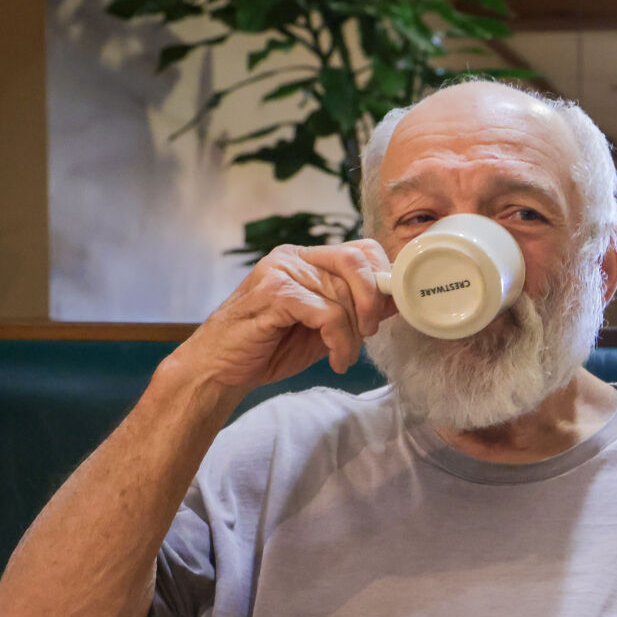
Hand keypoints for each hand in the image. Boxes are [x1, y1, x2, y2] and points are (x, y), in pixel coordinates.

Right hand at [165, 240, 396, 397]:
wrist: (220, 369)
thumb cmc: (270, 347)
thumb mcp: (325, 327)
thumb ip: (356, 310)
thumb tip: (396, 299)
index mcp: (307, 258)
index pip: (361, 248)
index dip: (383, 276)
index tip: (387, 311)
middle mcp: (294, 257)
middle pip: (357, 262)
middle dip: (372, 303)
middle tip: (368, 333)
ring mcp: (281, 271)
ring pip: (343, 292)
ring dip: (353, 334)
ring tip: (343, 355)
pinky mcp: (274, 293)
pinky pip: (327, 313)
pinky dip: (340, 341)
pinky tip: (335, 359)